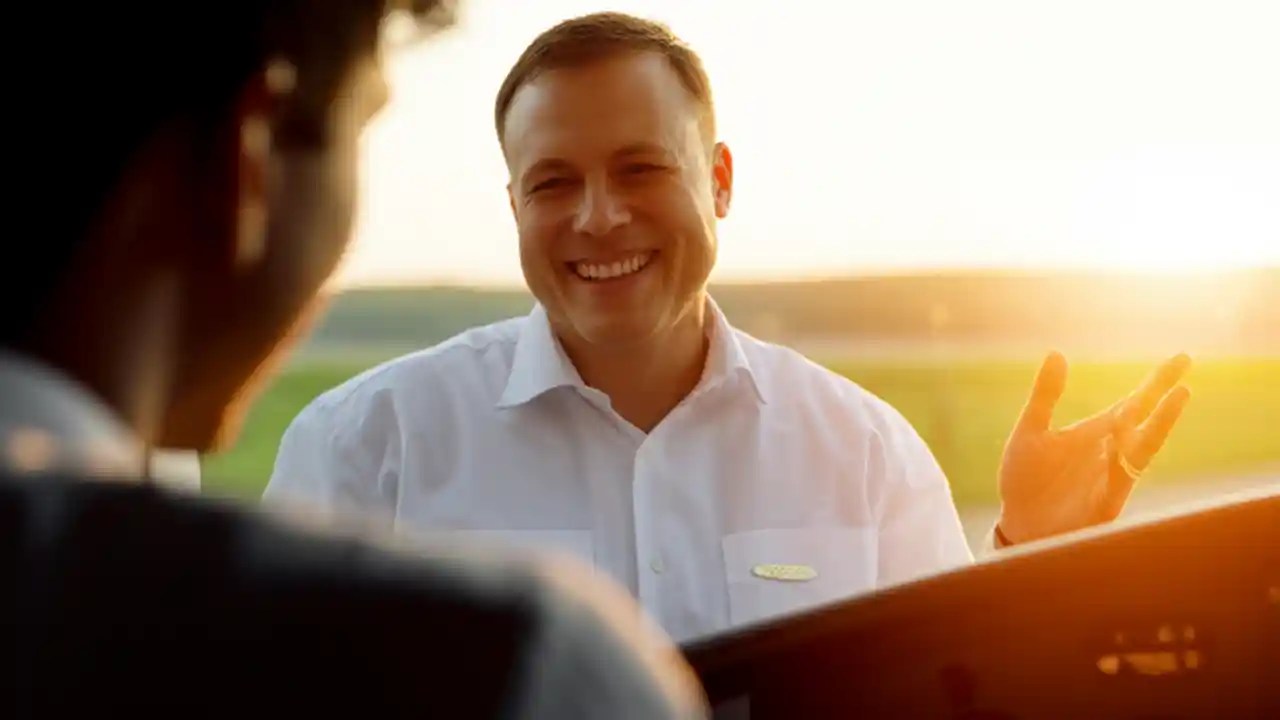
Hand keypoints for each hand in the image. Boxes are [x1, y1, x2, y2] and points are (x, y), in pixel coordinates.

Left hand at [995, 352, 1191, 544]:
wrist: (1018, 525)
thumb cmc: (1025, 480)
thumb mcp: (1030, 431)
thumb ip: (1045, 395)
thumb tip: (1056, 352)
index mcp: (1095, 432)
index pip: (1133, 403)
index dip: (1156, 382)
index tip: (1182, 358)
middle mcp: (1110, 451)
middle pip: (1143, 418)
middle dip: (1163, 395)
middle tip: (1185, 366)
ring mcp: (1111, 476)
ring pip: (1143, 446)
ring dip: (1160, 423)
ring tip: (1178, 395)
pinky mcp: (1106, 501)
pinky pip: (1123, 478)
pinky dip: (1128, 459)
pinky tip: (1130, 437)